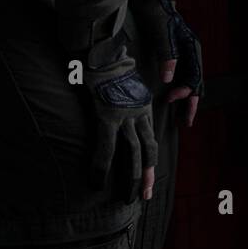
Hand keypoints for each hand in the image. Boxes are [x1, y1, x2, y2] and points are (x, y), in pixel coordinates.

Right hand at [83, 33, 157, 201]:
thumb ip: (123, 96)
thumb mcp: (124, 81)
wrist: (100, 50)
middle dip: (146, 175)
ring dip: (132, 177)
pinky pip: (106, 148)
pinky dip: (102, 167)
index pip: (150, 137)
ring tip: (129, 198)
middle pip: (147, 149)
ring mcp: (124, 116)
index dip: (150, 159)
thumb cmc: (107, 64)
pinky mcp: (107, 116)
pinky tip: (97, 182)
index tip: (148, 177)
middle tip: (144, 196)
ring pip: (133, 153)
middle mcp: (138, 113)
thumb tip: (116, 104)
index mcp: (142, 106)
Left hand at [131, 0, 202, 127]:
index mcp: (192, 46)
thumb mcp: (161, 32)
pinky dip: (177, 89)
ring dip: (184, 98)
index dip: (186, 91)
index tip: (171, 99)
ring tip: (180, 117)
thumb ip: (167, 55)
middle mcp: (190, 51)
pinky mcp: (172, 53)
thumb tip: (169, 80)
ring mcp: (182, 52)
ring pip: (188, 81)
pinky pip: (179, 76)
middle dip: (191, 102)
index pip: (195, 75)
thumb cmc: (155, 11)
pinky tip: (170, 98)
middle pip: (195, 81)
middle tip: (185, 123)